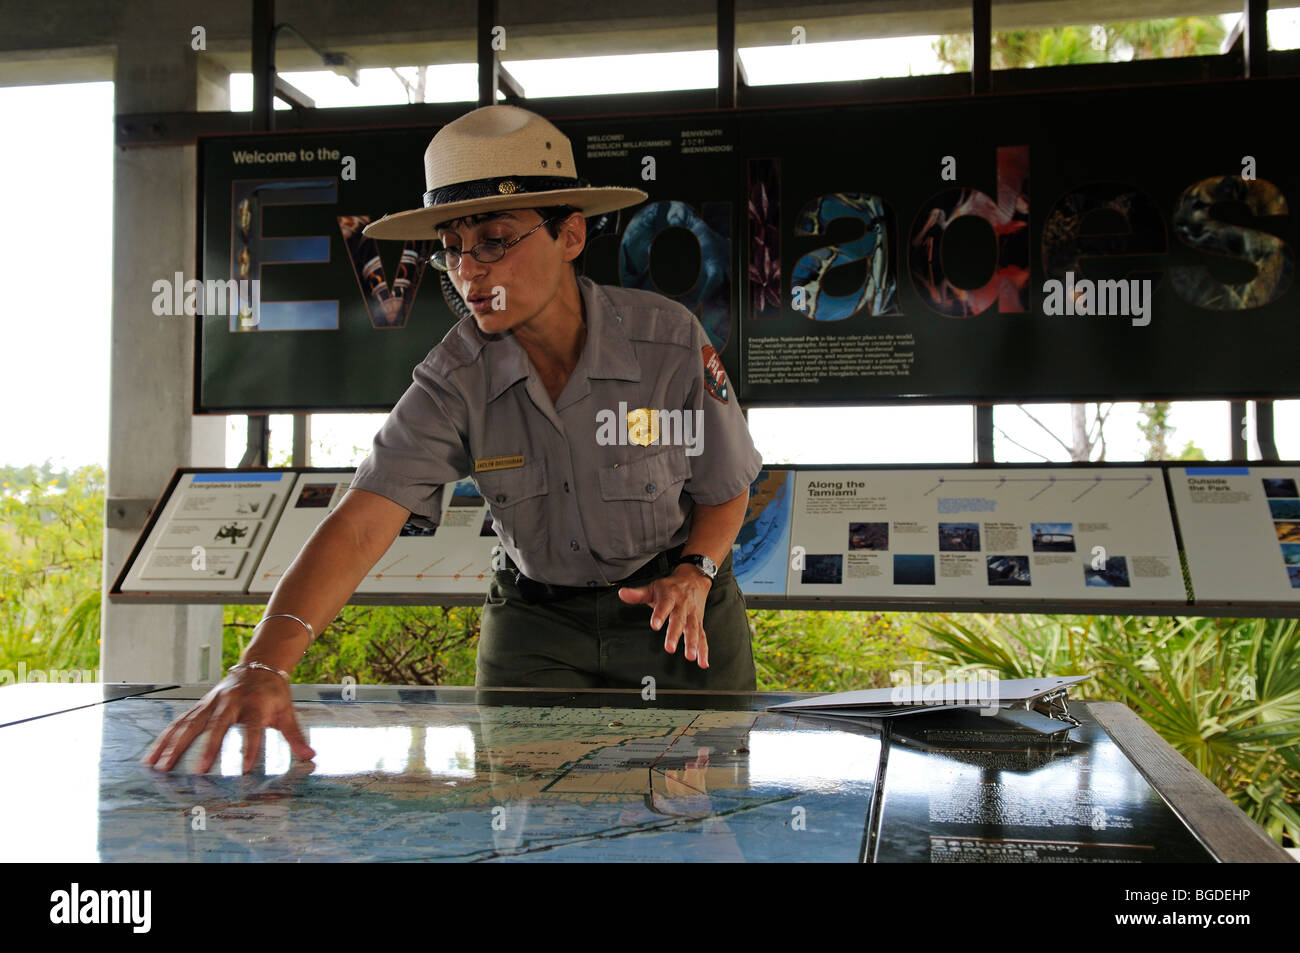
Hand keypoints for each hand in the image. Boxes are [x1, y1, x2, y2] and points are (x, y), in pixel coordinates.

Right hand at [140, 666, 314, 773]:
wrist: (260, 667)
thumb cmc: (274, 693)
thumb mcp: (287, 711)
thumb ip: (295, 735)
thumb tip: (310, 755)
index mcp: (254, 704)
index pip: (252, 727)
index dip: (249, 746)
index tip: (244, 768)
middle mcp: (230, 702)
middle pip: (217, 725)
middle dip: (207, 748)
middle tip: (198, 771)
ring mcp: (211, 703)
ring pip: (190, 724)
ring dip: (174, 746)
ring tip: (160, 767)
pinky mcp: (199, 706)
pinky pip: (178, 723)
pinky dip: (164, 739)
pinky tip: (150, 757)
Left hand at [617, 564, 711, 667]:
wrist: (694, 578)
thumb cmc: (671, 587)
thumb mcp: (654, 588)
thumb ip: (638, 594)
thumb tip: (622, 594)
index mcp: (670, 597)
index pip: (664, 605)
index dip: (660, 615)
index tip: (655, 625)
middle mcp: (683, 607)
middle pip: (679, 620)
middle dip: (675, 634)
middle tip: (670, 647)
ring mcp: (692, 616)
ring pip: (693, 630)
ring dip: (692, 644)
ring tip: (690, 656)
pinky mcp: (699, 623)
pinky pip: (702, 637)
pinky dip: (703, 650)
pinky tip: (702, 662)